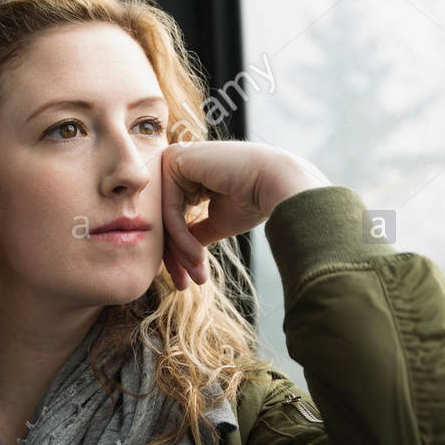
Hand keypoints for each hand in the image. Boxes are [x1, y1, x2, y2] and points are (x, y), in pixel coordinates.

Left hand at [160, 141, 330, 290]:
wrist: (278, 184)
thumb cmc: (254, 201)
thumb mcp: (217, 221)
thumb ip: (194, 232)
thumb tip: (177, 252)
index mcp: (189, 172)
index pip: (173, 216)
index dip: (179, 251)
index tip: (184, 281)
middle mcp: (178, 162)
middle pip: (166, 217)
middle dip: (175, 256)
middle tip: (183, 286)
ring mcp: (174, 158)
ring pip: (166, 218)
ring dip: (181, 252)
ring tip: (196, 276)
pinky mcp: (175, 160)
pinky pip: (169, 210)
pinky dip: (182, 238)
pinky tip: (198, 257)